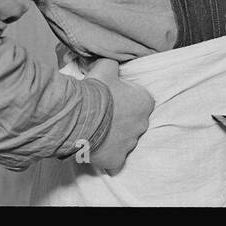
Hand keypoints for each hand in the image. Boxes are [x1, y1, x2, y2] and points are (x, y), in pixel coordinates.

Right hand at [85, 58, 153, 172]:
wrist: (79, 114)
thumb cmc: (95, 90)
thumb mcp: (107, 66)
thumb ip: (114, 66)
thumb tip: (113, 65)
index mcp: (145, 103)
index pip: (139, 101)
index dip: (124, 100)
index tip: (111, 100)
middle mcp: (142, 124)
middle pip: (133, 122)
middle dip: (120, 120)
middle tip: (102, 116)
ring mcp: (130, 144)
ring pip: (123, 141)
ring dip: (112, 137)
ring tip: (94, 131)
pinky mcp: (116, 159)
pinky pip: (113, 160)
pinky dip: (106, 156)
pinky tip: (95, 148)